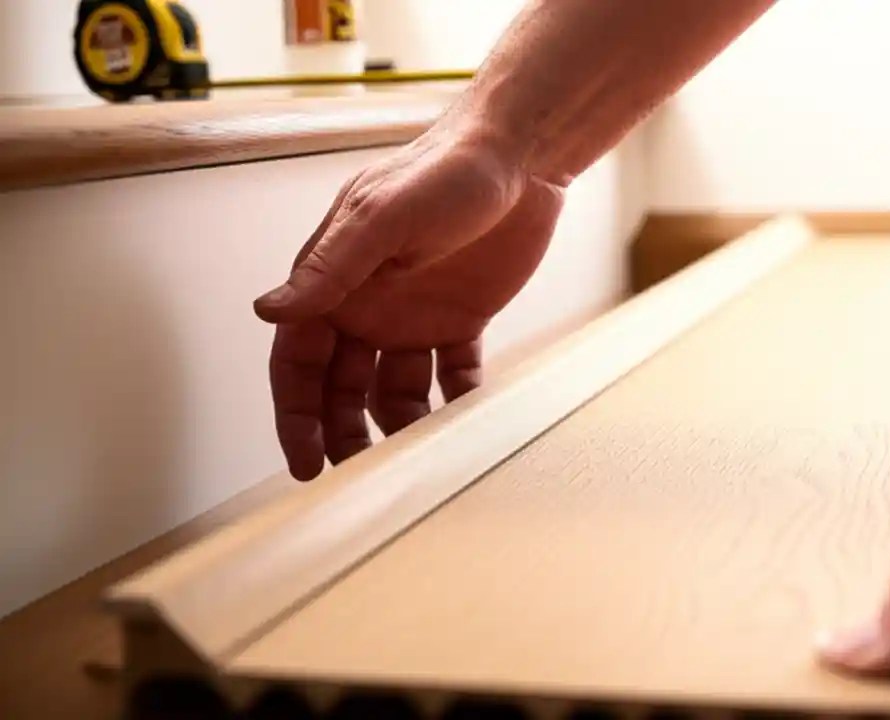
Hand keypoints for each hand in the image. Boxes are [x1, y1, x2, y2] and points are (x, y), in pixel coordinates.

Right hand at [254, 123, 564, 479]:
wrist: (521, 158)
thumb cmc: (444, 171)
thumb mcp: (383, 217)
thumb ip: (330, 268)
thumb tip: (266, 311)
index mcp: (336, 283)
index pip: (299, 364)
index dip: (297, 417)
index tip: (307, 466)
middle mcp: (369, 306)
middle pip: (342, 389)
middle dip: (344, 434)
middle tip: (362, 477)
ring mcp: (416, 316)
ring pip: (396, 391)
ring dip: (401, 426)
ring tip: (416, 457)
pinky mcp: (464, 320)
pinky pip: (454, 376)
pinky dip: (456, 403)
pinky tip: (464, 425)